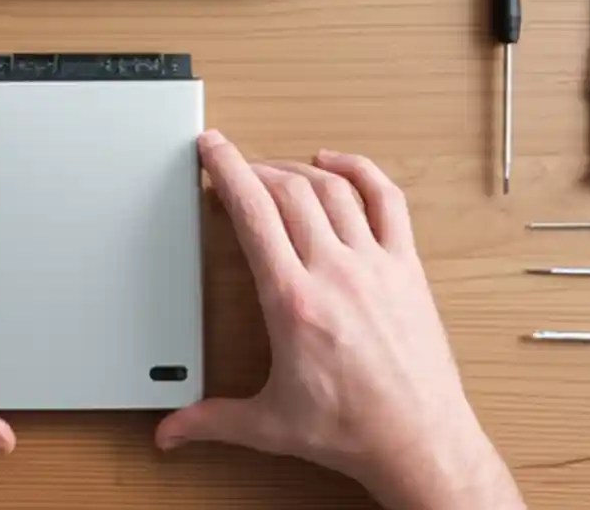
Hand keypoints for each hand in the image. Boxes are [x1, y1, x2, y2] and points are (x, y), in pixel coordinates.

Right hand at [156, 131, 522, 509]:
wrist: (420, 441)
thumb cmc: (351, 430)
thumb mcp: (269, 424)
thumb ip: (211, 420)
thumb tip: (169, 433)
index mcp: (293, 301)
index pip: (253, 214)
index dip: (228, 171)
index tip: (212, 149)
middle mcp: (335, 272)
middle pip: (289, 190)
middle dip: (255, 167)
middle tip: (234, 165)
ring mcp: (375, 265)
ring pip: (334, 189)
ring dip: (299, 169)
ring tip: (275, 170)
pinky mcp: (406, 269)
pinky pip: (388, 201)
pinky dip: (361, 171)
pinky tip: (339, 165)